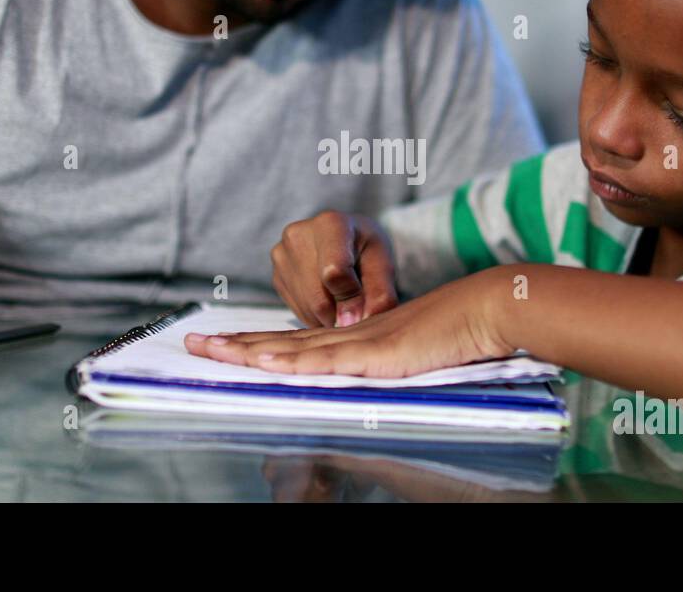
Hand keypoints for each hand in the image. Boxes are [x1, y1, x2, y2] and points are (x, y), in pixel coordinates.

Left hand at [186, 269, 513, 377]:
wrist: (488, 308)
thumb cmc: (459, 332)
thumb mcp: (414, 354)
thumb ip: (390, 363)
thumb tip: (377, 374)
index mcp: (356, 336)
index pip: (297, 342)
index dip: (259, 343)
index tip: (228, 345)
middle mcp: (349, 335)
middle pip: (281, 341)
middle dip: (235, 344)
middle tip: (194, 344)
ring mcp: (359, 342)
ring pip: (291, 348)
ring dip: (246, 350)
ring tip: (208, 350)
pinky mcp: (375, 354)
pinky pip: (324, 359)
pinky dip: (288, 360)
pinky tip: (261, 359)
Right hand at [270, 210, 398, 327]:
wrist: (347, 239)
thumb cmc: (367, 249)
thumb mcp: (384, 266)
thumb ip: (379, 295)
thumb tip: (354, 323)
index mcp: (330, 224)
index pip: (334, 272)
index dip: (352, 299)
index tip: (365, 309)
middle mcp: (298, 235)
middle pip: (319, 298)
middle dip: (342, 314)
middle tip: (358, 310)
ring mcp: (281, 255)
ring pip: (308, 309)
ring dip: (330, 318)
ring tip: (344, 300)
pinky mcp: (275, 276)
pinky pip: (298, 311)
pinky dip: (317, 316)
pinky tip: (329, 299)